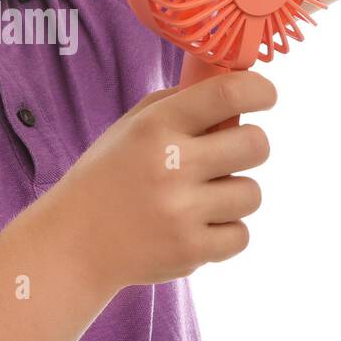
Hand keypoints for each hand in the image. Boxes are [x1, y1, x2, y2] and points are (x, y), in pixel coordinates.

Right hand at [49, 70, 275, 294]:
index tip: (266, 96)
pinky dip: (226, 232)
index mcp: (156, 126)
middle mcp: (172, 165)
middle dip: (251, 146)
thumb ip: (179, 105)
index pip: (228, 94)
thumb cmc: (108, 177)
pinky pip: (241, 235)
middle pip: (256, 145)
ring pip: (252, 193)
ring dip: (234, 194)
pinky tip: (198, 227)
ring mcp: (183, 211)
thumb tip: (235, 92)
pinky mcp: (191, 250)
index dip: (260, 90)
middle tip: (230, 154)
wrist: (74, 244)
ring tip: (202, 198)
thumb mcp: (131, 127)